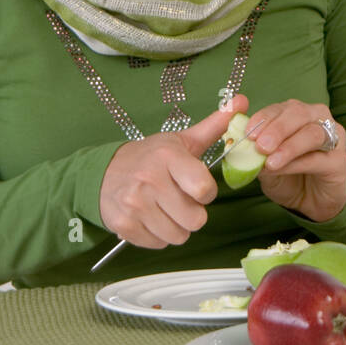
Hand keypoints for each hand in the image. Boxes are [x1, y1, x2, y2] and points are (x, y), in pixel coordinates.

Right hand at [97, 94, 249, 248]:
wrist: (103, 173)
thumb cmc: (150, 157)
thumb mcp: (181, 140)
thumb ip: (214, 126)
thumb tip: (242, 101)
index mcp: (168, 157)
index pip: (204, 189)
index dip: (206, 193)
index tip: (197, 187)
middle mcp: (150, 180)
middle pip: (195, 219)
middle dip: (193, 213)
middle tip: (180, 200)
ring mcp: (134, 204)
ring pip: (178, 236)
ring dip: (177, 227)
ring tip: (166, 209)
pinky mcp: (123, 224)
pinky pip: (158, 243)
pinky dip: (158, 235)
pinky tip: (151, 217)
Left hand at [247, 99, 345, 223]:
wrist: (312, 201)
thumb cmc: (289, 176)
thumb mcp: (266, 162)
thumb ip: (256, 152)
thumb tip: (241, 146)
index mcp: (296, 114)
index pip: (280, 108)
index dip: (263, 118)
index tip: (248, 134)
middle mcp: (317, 119)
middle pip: (298, 113)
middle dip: (277, 128)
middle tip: (260, 146)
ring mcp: (332, 137)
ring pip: (312, 133)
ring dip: (288, 146)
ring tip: (270, 161)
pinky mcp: (339, 160)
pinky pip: (317, 158)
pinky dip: (296, 163)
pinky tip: (281, 169)